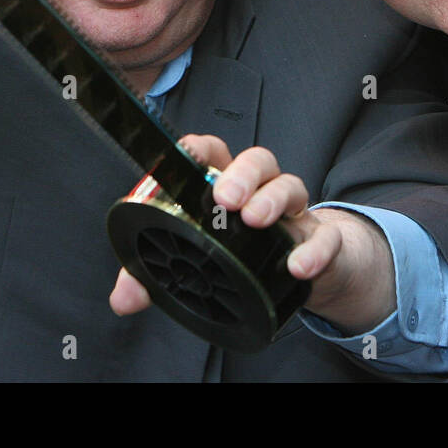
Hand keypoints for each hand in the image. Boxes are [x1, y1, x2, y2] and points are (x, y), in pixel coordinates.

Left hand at [109, 134, 396, 333]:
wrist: (309, 273)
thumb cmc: (245, 255)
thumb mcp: (198, 263)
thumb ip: (153, 277)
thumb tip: (123, 299)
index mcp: (227, 186)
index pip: (214, 153)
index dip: (200, 148)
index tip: (187, 154)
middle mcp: (262, 191)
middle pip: (257, 161)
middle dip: (241, 174)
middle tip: (225, 198)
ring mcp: (294, 214)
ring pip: (291, 185)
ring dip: (272, 199)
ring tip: (255, 220)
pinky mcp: (321, 241)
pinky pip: (324, 238)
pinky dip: (312, 251)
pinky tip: (296, 266)